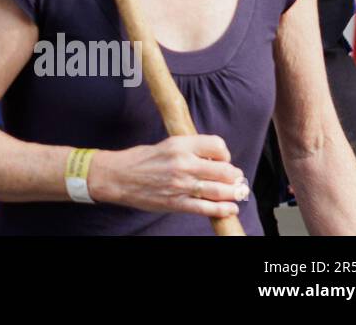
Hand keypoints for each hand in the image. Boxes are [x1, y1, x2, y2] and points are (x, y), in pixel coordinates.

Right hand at [88, 135, 247, 219]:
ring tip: (237, 193)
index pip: (217, 145)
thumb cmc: (140, 160)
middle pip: (224, 170)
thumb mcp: (166, 146)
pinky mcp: (176, 203)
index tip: (223, 160)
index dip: (224, 153)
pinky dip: (223, 210)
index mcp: (179, 145)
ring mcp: (180, 185)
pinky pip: (206, 208)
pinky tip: (230, 208)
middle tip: (236, 179)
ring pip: (219, 191)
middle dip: (234, 176)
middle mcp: (183, 163)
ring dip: (234, 193)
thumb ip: (189, 150)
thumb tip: (213, 160)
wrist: (118, 176)